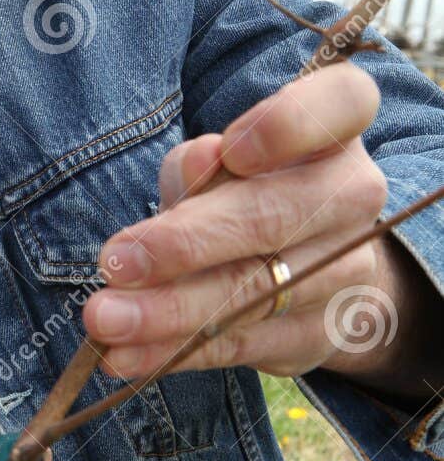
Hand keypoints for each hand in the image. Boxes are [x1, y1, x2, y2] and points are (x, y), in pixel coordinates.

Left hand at [83, 65, 394, 381]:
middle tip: (115, 262)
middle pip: (275, 217)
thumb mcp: (219, 160)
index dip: (287, 126)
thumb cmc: (249, 185)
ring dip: (169, 311)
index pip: (342, 105)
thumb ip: (202, 162)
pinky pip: (242, 342)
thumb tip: (199, 166)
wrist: (310, 259)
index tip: (229, 150)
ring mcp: (347, 270)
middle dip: (186, 243)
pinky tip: (127, 355)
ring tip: (105, 319)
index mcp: (338, 128)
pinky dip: (177, 352)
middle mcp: (354, 196)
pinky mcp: (319, 332)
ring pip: (254, 292)